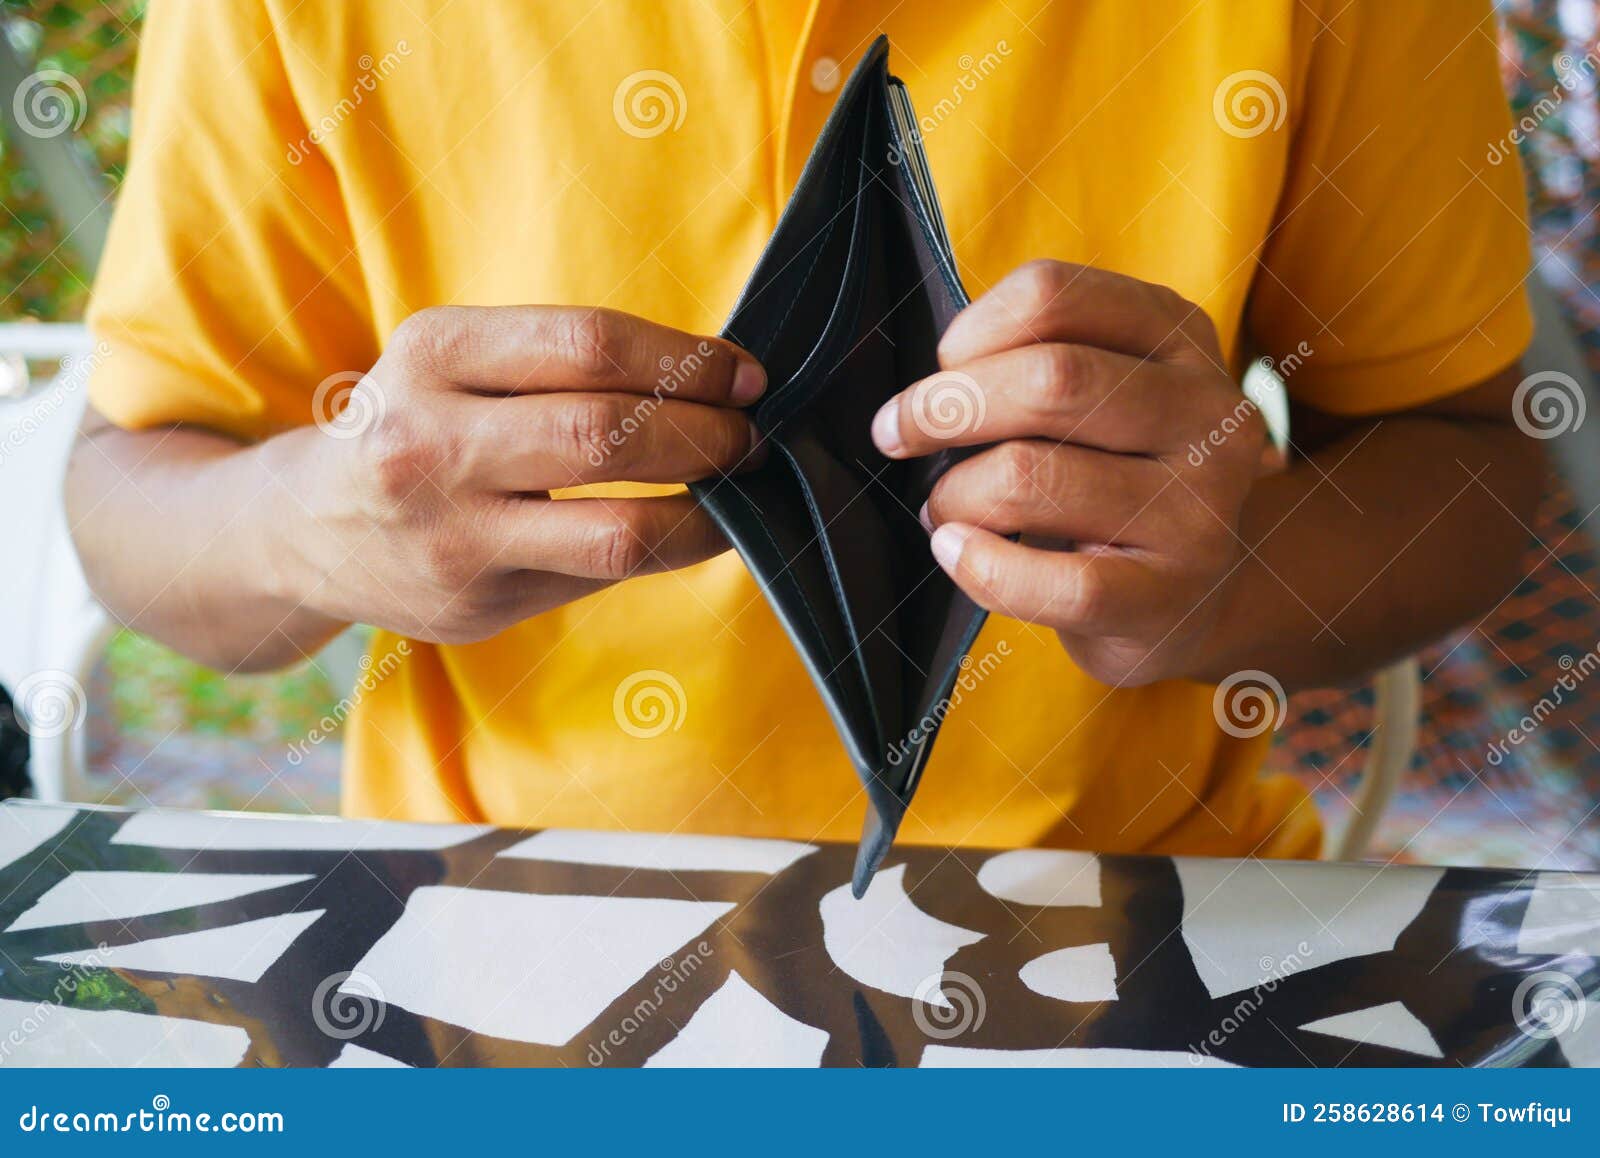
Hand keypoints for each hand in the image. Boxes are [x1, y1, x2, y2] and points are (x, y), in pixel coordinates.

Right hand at [283, 305, 764, 643]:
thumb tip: (718, 375)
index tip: (743, 373)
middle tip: (751, 433)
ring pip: (617, 531)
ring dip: (705, 508)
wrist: (303, 529)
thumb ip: (563, 361)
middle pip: (607, 436)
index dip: (687, 360)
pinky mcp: (475, 604)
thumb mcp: (455, 359)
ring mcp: (451, 537)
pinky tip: (689, 528)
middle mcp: (430, 444)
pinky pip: (601, 578)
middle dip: (707, 433)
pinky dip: (665, 550)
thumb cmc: (413, 425)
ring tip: (737, 486)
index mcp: (432, 354)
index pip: (590, 345)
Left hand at [870, 261, 1264, 685]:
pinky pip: (1057, 581)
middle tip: (897, 434)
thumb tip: (928, 392)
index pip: (1054, 295)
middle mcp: (1206, 413)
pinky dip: (981, 566)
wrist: (1192, 596)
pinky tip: (957, 553)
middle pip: (1049, 379)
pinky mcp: (1172, 594)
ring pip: (1033, 477)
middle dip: (945, 407)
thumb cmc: (1113, 481)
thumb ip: (1033, 365)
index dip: (972, 330)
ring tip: (942, 510)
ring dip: (955, 495)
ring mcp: (1197, 507)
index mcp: (1177, 336)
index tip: (939, 368)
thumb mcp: (1100, 397)